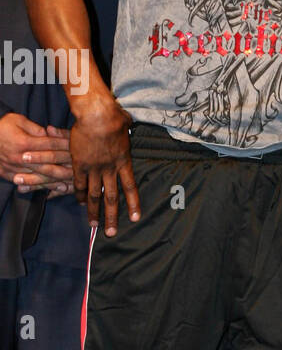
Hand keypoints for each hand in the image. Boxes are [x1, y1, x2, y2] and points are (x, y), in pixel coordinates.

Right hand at [0, 114, 73, 191]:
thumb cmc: (0, 127)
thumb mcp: (16, 120)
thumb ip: (34, 128)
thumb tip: (50, 134)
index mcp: (24, 142)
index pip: (50, 145)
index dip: (65, 145)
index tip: (78, 147)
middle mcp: (21, 157)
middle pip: (49, 163)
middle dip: (67, 166)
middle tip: (81, 169)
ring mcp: (15, 168)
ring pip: (41, 176)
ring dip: (59, 180)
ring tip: (73, 183)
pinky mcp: (10, 175)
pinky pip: (29, 183)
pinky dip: (44, 187)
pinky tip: (55, 189)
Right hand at [70, 100, 139, 235]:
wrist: (96, 116)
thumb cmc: (113, 117)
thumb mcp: (126, 125)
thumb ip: (127, 130)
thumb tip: (128, 124)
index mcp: (124, 161)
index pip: (131, 188)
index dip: (133, 204)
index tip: (136, 218)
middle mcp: (110, 169)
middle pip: (112, 198)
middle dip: (112, 217)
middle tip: (111, 232)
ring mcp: (95, 168)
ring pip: (94, 195)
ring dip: (93, 211)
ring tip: (94, 225)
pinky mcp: (80, 164)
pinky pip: (78, 183)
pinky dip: (78, 194)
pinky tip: (78, 202)